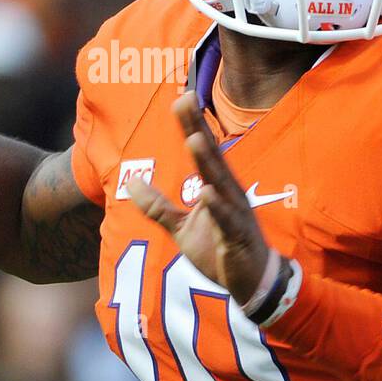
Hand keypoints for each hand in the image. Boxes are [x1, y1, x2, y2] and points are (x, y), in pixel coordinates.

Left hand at [125, 91, 271, 304]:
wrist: (251, 284)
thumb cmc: (220, 250)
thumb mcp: (182, 228)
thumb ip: (158, 206)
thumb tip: (130, 182)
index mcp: (217, 188)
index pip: (203, 152)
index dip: (193, 125)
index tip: (182, 97)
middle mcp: (229, 193)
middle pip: (212, 157)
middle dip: (199, 129)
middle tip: (186, 99)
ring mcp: (236, 214)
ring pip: (221, 184)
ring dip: (208, 161)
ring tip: (195, 138)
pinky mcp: (239, 238)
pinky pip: (228, 221)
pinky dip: (218, 207)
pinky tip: (208, 193)